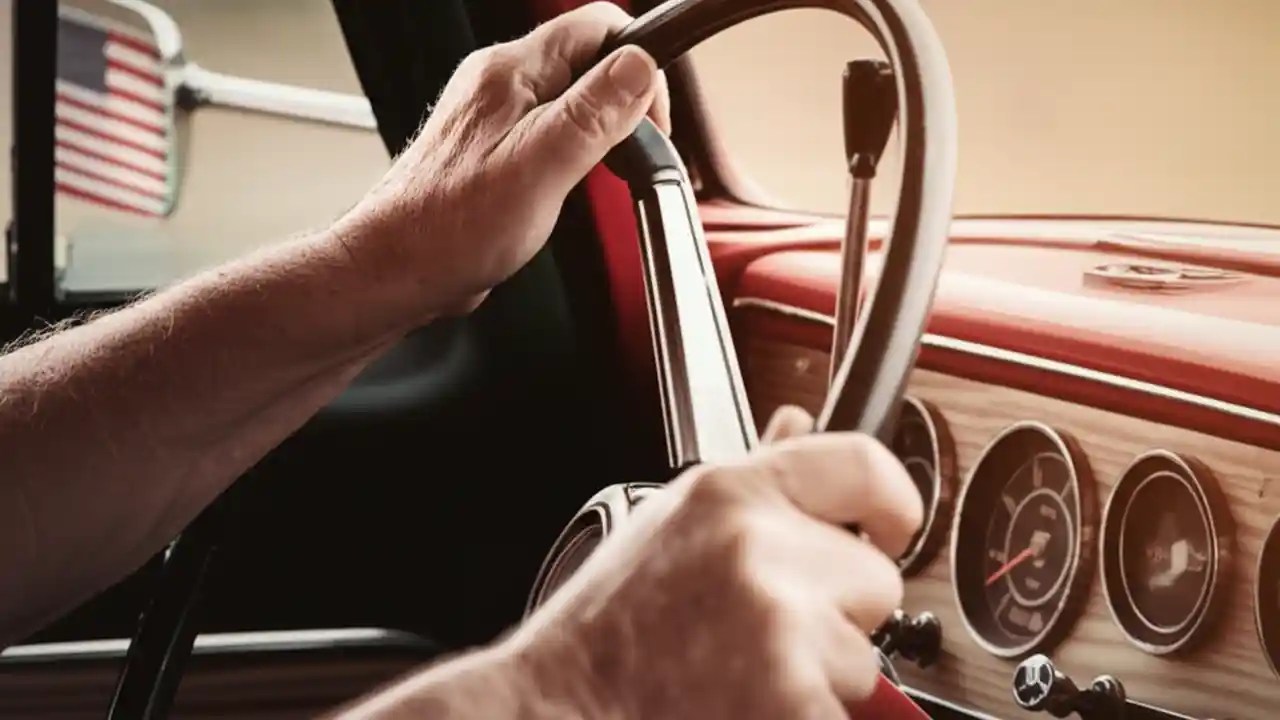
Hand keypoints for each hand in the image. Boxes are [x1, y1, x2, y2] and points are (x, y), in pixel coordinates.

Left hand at [338, 3, 668, 317]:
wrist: (398, 270)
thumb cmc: (450, 228)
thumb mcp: (541, 166)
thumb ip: (593, 112)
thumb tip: (638, 65)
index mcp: (510, 73)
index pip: (597, 27)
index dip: (639, 65)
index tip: (651, 119)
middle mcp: (499, 84)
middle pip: (588, 61)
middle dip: (622, 103)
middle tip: (627, 153)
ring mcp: (495, 115)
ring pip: (571, 99)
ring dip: (598, 132)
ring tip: (595, 174)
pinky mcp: (495, 148)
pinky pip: (550, 131)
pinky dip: (573, 154)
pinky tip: (566, 187)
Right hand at [509, 406, 923, 718]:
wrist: (561, 713)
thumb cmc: (608, 629)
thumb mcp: (671, 523)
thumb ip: (753, 478)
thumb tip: (800, 424)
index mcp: (730, 494)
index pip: (864, 467)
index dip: (894, 504)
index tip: (890, 529)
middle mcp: (760, 551)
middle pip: (876, 578)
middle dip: (837, 611)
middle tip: (764, 628)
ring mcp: (781, 631)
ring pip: (862, 657)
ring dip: (818, 674)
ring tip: (741, 670)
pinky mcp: (794, 704)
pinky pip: (843, 713)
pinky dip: (804, 716)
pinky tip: (744, 704)